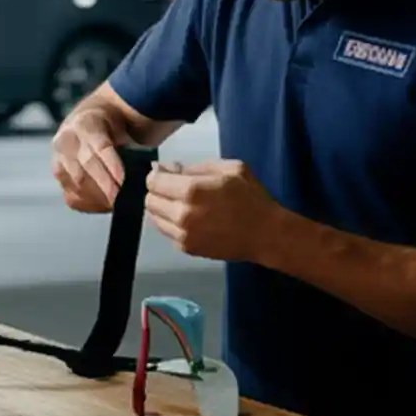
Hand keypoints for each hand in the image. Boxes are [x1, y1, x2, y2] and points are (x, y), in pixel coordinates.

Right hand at [51, 108, 128, 212]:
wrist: (92, 117)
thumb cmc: (113, 123)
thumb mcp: (124, 122)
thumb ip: (132, 142)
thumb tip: (147, 170)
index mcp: (86, 122)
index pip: (99, 147)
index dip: (113, 166)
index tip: (124, 182)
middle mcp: (67, 139)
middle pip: (85, 168)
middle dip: (106, 187)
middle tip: (122, 199)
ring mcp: (59, 158)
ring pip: (76, 184)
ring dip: (98, 197)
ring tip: (117, 203)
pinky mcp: (59, 174)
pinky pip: (71, 196)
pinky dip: (88, 204)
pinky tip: (104, 205)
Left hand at [144, 159, 280, 260]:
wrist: (266, 234)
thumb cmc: (250, 197)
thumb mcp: (228, 168)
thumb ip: (194, 167)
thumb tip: (167, 168)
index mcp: (191, 190)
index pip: (153, 181)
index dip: (157, 175)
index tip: (166, 174)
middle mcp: (182, 214)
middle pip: (150, 200)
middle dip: (158, 191)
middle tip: (173, 188)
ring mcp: (183, 234)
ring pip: (154, 217)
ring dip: (162, 208)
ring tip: (181, 203)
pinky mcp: (186, 248)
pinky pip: (166, 231)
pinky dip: (171, 223)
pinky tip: (188, 218)